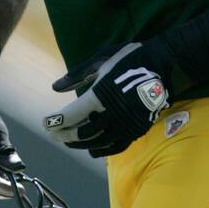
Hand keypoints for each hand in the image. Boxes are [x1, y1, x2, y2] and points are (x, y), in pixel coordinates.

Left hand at [41, 40, 173, 157]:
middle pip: (81, 132)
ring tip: (67, 140)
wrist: (163, 64)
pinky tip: (91, 149)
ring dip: (79, 143)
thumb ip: (77, 75)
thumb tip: (55, 88)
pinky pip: (115, 147)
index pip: (70, 116)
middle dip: (64, 134)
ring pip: (97, 142)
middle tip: (53, 133)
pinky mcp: (137, 129)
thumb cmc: (128, 58)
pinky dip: (100, 150)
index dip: (55, 122)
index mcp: (100, 94)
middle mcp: (112, 113)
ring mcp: (126, 123)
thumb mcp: (101, 59)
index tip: (45, 122)